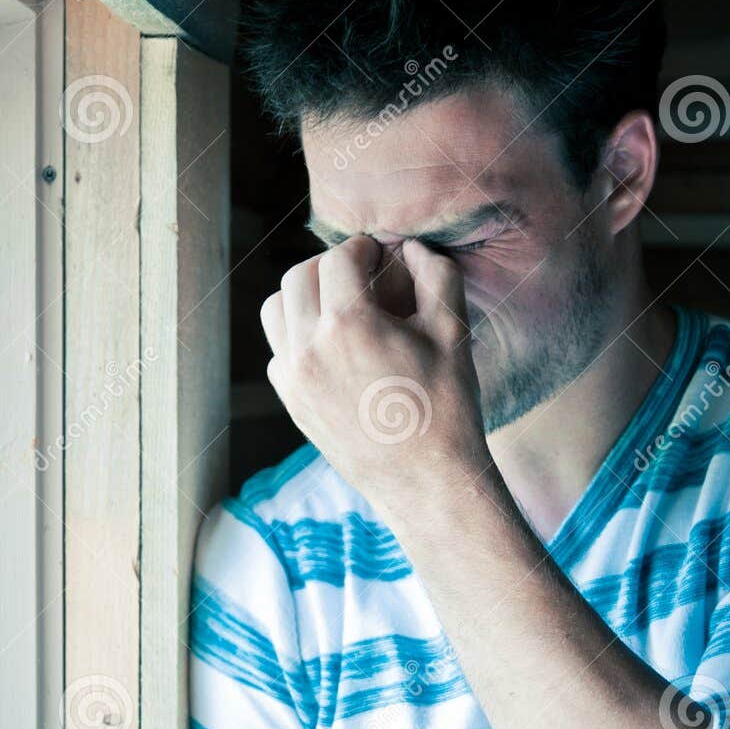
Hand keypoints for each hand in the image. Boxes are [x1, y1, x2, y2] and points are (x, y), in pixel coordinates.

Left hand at [261, 234, 490, 522]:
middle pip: (298, 276)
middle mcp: (309, 348)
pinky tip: (332, 346)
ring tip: (338, 305)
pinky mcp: (291, 402)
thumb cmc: (445, 407)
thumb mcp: (453, 332)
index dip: (361, 249)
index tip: (378, 255)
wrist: (424, 481)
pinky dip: (297, 336)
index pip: (338, 258)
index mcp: (348, 324)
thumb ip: (435, 275)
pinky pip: (278, 351)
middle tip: (359, 275)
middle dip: (329, 267)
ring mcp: (293, 378)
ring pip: (276, 310)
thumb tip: (411, 247)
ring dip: (303, 297)